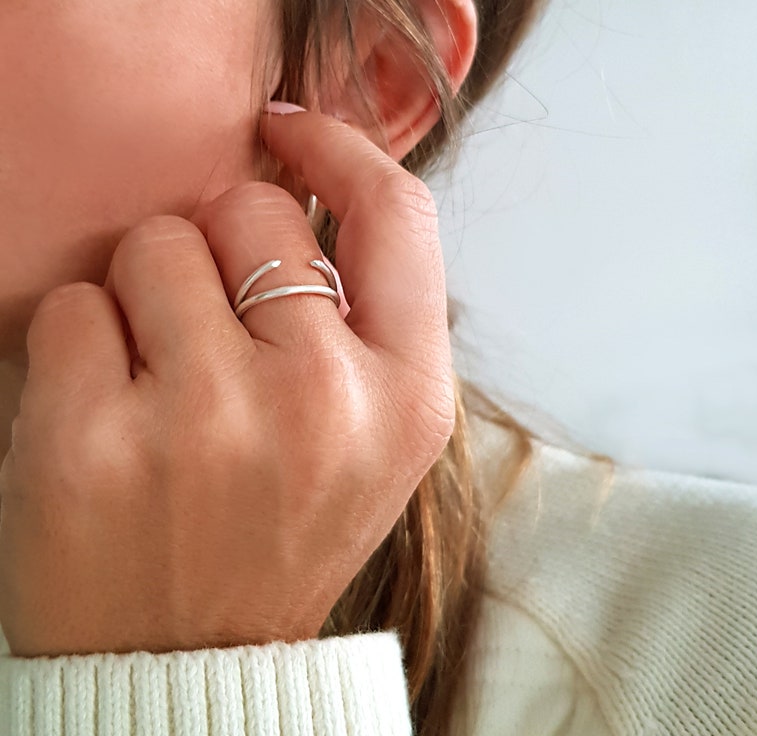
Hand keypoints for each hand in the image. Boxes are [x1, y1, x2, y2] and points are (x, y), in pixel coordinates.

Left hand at [0, 110, 454, 656]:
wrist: (194, 660)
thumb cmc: (284, 531)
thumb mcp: (375, 436)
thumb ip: (363, 319)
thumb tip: (304, 191)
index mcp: (406, 401)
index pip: (396, 216)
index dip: (339, 149)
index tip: (287, 132)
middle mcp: (321, 403)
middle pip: (251, 211)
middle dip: (222, 247)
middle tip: (218, 336)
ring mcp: (207, 422)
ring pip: (153, 244)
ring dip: (147, 294)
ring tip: (164, 384)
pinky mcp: (92, 442)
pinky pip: (73, 305)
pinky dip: (81, 343)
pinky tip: (109, 414)